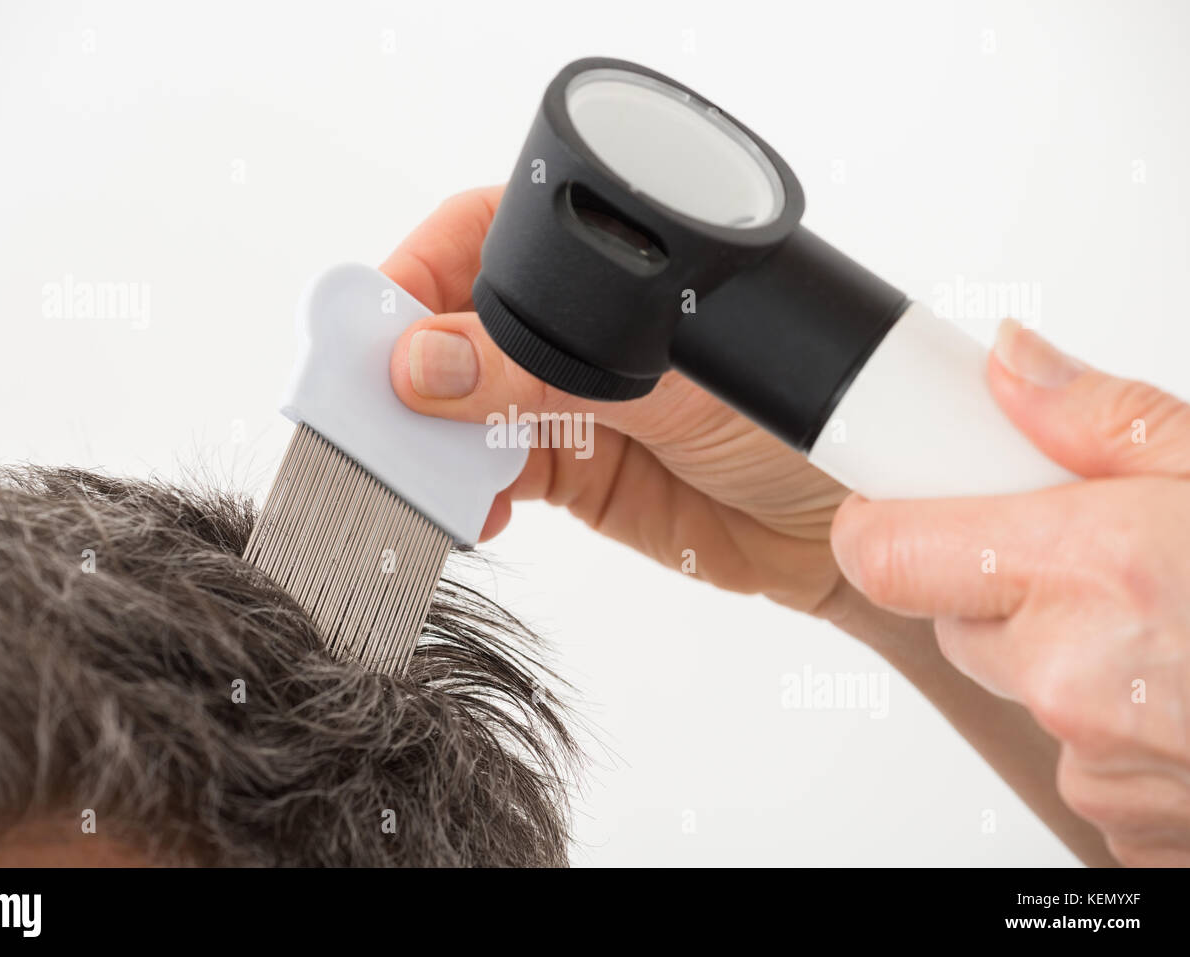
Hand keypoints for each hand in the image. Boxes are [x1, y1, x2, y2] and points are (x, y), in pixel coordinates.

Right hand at [381, 187, 847, 613]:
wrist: (841, 527)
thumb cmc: (798, 416)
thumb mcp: (669, 380)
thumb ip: (542, 374)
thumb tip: (425, 364)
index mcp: (603, 264)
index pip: (479, 240)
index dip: (416, 275)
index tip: (373, 328)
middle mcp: (574, 327)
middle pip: (453, 329)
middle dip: (402, 368)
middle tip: (366, 414)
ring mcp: (564, 401)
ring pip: (460, 408)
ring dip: (422, 439)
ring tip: (404, 472)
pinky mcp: (568, 471)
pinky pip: (487, 473)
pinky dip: (459, 491)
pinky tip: (460, 509)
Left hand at [832, 319, 1189, 865]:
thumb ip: (1107, 422)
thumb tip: (1013, 363)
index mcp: (1098, 572)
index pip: (887, 550)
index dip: (886, 518)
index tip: (908, 495)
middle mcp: (1077, 679)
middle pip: (952, 614)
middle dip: (1001, 578)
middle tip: (1097, 554)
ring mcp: (1099, 763)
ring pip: (1020, 681)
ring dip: (1065, 652)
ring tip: (1176, 628)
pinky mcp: (1125, 822)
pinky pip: (1076, 750)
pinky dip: (1114, 720)